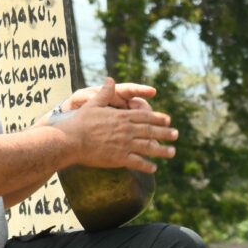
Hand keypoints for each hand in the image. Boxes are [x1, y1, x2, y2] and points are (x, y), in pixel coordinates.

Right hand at [57, 79, 177, 172]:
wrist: (70, 140)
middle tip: (176, 135)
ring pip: (148, 147)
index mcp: (122, 117)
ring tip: (172, 152)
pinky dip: (147, 165)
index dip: (158, 118)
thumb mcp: (93, 103)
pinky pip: (137, 162)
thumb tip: (110, 79)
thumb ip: (105, 93)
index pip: (144, 117)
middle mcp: (126, 130)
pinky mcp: (119, 158)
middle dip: (165, 133)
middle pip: (150, 131)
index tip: (168, 120)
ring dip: (162, 150)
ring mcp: (124, 144)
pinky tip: (154, 168)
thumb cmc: (79, 122)